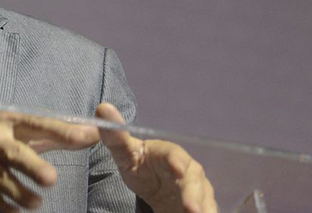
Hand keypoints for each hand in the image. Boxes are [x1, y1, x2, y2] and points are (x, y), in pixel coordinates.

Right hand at [0, 112, 99, 211]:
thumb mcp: (19, 131)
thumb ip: (55, 135)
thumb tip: (93, 134)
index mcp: (9, 122)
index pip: (38, 124)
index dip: (62, 130)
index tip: (87, 136)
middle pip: (14, 153)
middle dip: (32, 166)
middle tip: (50, 179)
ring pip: (0, 181)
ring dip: (20, 195)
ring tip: (35, 203)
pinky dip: (2, 208)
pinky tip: (13, 212)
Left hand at [96, 103, 216, 212]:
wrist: (156, 184)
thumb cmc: (141, 165)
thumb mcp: (125, 154)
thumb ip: (115, 136)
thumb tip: (103, 108)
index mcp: (168, 153)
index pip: (174, 154)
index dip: (176, 160)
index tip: (177, 169)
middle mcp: (189, 170)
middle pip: (194, 181)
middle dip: (193, 195)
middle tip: (191, 209)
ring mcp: (198, 190)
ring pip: (205, 199)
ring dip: (204, 208)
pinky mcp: (202, 206)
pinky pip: (208, 210)